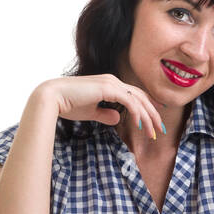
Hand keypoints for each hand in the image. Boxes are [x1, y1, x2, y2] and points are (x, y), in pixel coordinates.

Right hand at [32, 75, 162, 140]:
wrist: (52, 98)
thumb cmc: (68, 104)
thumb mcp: (91, 112)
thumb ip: (105, 114)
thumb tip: (117, 119)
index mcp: (110, 84)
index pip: (135, 94)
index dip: (148, 106)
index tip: (156, 119)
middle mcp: (113, 81)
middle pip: (141, 97)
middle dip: (153, 114)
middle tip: (160, 129)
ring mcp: (111, 83)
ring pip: (138, 99)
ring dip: (148, 117)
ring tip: (153, 133)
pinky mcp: (108, 88)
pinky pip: (129, 101)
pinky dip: (137, 113)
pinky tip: (140, 126)